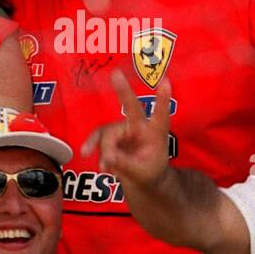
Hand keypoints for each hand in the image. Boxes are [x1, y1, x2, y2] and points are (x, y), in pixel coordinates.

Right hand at [82, 69, 172, 191]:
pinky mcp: (110, 136)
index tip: (166, 81)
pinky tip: (88, 157)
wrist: (141, 180)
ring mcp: (123, 129)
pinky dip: (92, 146)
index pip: (161, 115)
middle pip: (131, 107)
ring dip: (105, 149)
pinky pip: (97, 137)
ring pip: (108, 132)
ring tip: (106, 168)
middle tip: (116, 73)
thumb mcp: (142, 173)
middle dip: (124, 90)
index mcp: (155, 133)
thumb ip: (126, 164)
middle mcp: (139, 126)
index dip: (162, 100)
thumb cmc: (148, 173)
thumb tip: (110, 156)